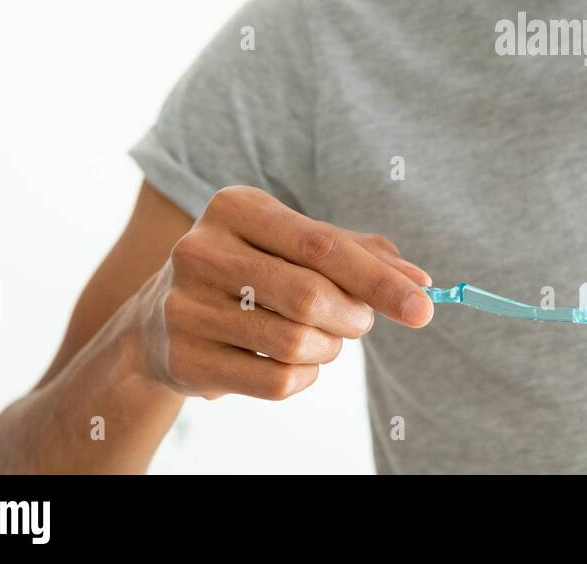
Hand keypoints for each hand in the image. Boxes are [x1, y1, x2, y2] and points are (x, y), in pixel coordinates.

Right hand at [129, 186, 432, 400]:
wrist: (161, 321)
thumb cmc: (251, 271)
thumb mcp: (297, 246)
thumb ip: (360, 254)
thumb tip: (420, 280)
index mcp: (237, 206)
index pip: (324, 246)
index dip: (380, 281)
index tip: (424, 307)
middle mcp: (201, 249)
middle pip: (311, 296)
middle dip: (354, 317)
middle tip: (360, 323)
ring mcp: (185, 306)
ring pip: (296, 343)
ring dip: (329, 349)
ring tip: (321, 339)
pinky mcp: (183, 357)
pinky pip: (276, 381)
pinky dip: (304, 377)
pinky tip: (293, 362)